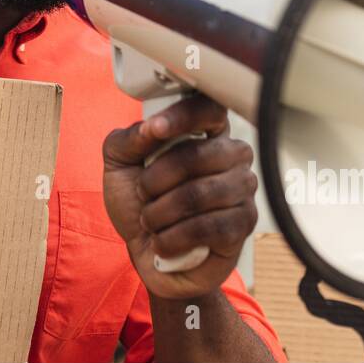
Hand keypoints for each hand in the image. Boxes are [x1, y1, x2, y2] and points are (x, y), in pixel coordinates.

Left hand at [103, 94, 257, 298]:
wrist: (146, 255)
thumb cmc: (139, 203)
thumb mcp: (120, 165)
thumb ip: (129, 139)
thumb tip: (151, 126)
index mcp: (205, 132)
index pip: (209, 108)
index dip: (183, 116)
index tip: (155, 129)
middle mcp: (232, 155)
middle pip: (200, 155)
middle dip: (157, 179)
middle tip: (143, 193)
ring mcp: (242, 189)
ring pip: (200, 194)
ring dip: (160, 212)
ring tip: (151, 221)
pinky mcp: (243, 224)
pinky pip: (207, 227)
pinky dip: (173, 238)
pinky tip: (164, 241)